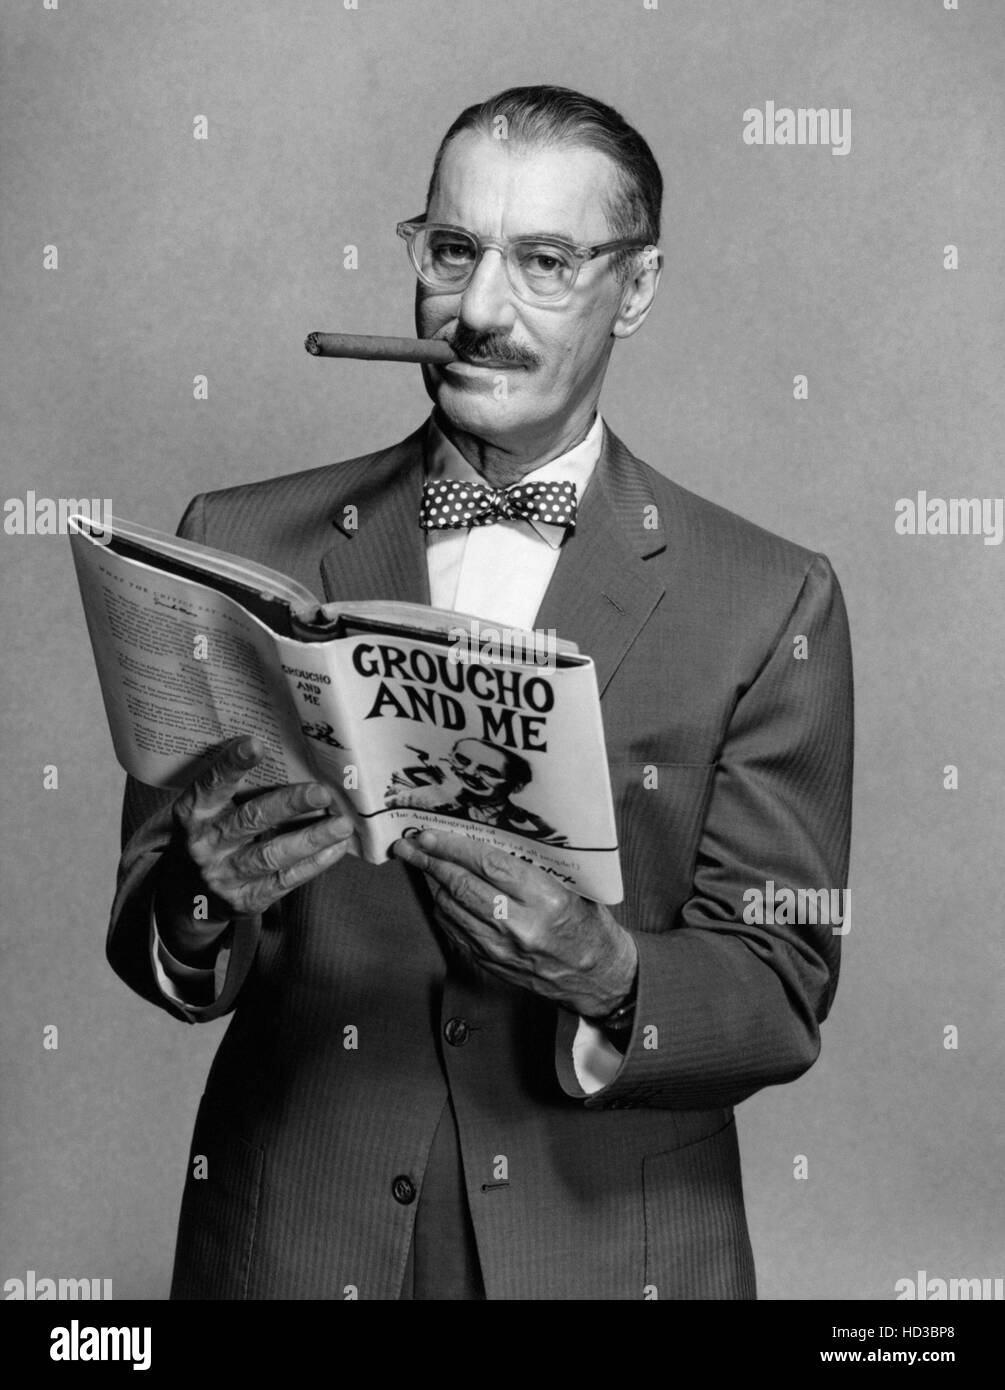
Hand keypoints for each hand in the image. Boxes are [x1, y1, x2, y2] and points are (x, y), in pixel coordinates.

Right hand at [158, 735, 354, 962]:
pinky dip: (314, 863)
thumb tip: (293, 763)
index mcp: (192, 814)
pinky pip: (284, 880)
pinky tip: (336, 848)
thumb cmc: (209, 836)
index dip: (231, 765)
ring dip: (312, 838)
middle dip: (289, 804)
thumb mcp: (207, 813)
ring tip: (342, 824)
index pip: (211, 785)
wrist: (187, 897)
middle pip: (250, 819)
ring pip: (272, 854)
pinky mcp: (244, 900)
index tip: (255, 744)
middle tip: (322, 792)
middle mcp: (204, 845)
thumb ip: (235, 792)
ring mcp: (223, 876)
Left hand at [391, 830, 637, 1016]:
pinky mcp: (492, 964)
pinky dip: (443, 908)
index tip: (430, 835)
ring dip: (432, 883)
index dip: (454, 847)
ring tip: (422, 863)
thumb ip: (532, 867)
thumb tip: (487, 838)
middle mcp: (520, 926)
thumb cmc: (588, 925)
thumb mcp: (571, 887)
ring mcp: (502, 949)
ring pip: (451, 909)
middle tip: (409, 845)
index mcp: (546, 899)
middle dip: (431, 861)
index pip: (489, 864)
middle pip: (462, 886)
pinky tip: (439, 893)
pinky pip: (455, 931)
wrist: (598, 977)